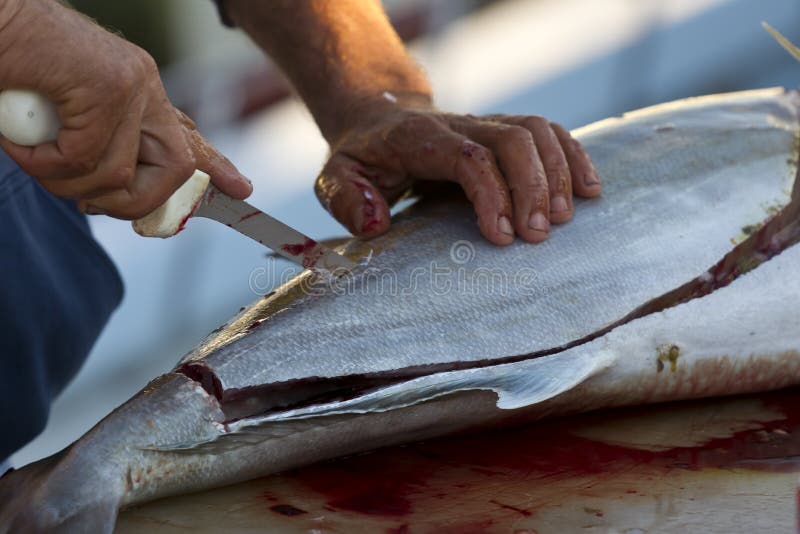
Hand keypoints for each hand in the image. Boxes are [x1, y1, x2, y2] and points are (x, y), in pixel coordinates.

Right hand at [0, 0, 250, 218]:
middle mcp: (142, 84)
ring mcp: (129, 84)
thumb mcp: (65, 116)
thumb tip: (113, 192)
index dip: (214, 166)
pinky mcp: (106, 86)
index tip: (240, 189)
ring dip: (66, 183)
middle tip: (89, 204)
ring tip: (33, 156)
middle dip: (132, 202)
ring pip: (117, 173)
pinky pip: (83, 156)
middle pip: (174, 168)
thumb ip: (98, 145)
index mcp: (137, 90)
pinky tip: (20, 140)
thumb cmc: (15, 71)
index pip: (187, 137)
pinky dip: (43, 163)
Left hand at [315, 95, 600, 244]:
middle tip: (540, 236)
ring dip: (558, 172)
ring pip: (536, 130)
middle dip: (533, 186)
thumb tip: (376, 224)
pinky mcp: (503, 130)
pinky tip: (590, 190)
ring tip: (567, 219)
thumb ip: (346, 199)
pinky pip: (548, 132)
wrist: (377, 119)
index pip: (468, 157)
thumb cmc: (361, 158)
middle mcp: (459, 125)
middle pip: (512, 139)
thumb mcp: (334, 179)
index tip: (503, 237)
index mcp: (419, 138)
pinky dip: (573, 156)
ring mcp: (485, 124)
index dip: (492, 194)